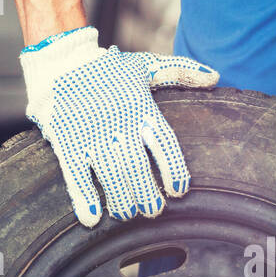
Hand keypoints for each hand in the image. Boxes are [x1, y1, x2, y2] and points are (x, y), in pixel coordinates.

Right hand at [20, 27, 218, 224]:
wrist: (59, 59)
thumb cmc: (107, 69)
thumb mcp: (146, 66)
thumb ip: (181, 72)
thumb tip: (216, 77)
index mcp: (141, 107)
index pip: (164, 143)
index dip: (173, 170)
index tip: (178, 191)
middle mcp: (118, 123)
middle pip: (137, 166)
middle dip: (147, 193)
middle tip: (154, 210)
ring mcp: (90, 135)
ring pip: (110, 175)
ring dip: (121, 200)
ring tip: (128, 213)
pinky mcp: (66, 142)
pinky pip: (76, 175)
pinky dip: (83, 198)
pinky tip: (92, 217)